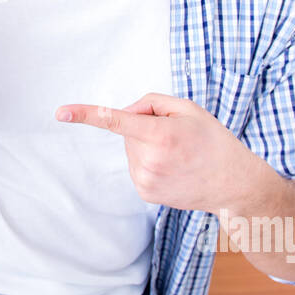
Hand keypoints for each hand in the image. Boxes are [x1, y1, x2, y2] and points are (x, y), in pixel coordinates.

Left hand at [54, 92, 279, 217]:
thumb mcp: (189, 109)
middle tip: (177, 137)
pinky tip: (173, 168)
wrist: (233, 184)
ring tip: (178, 154)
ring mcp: (145, 180)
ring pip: (131, 150)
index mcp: (161, 134)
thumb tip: (124, 112)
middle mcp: (149, 160)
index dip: (86, 114)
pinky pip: (136, 166)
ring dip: (147, 146)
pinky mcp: (145, 193)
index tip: (61, 113)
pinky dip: (149, 162)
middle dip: (145, 128)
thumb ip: (152, 102)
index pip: (115, 120)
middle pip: (128, 132)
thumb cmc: (212, 141)